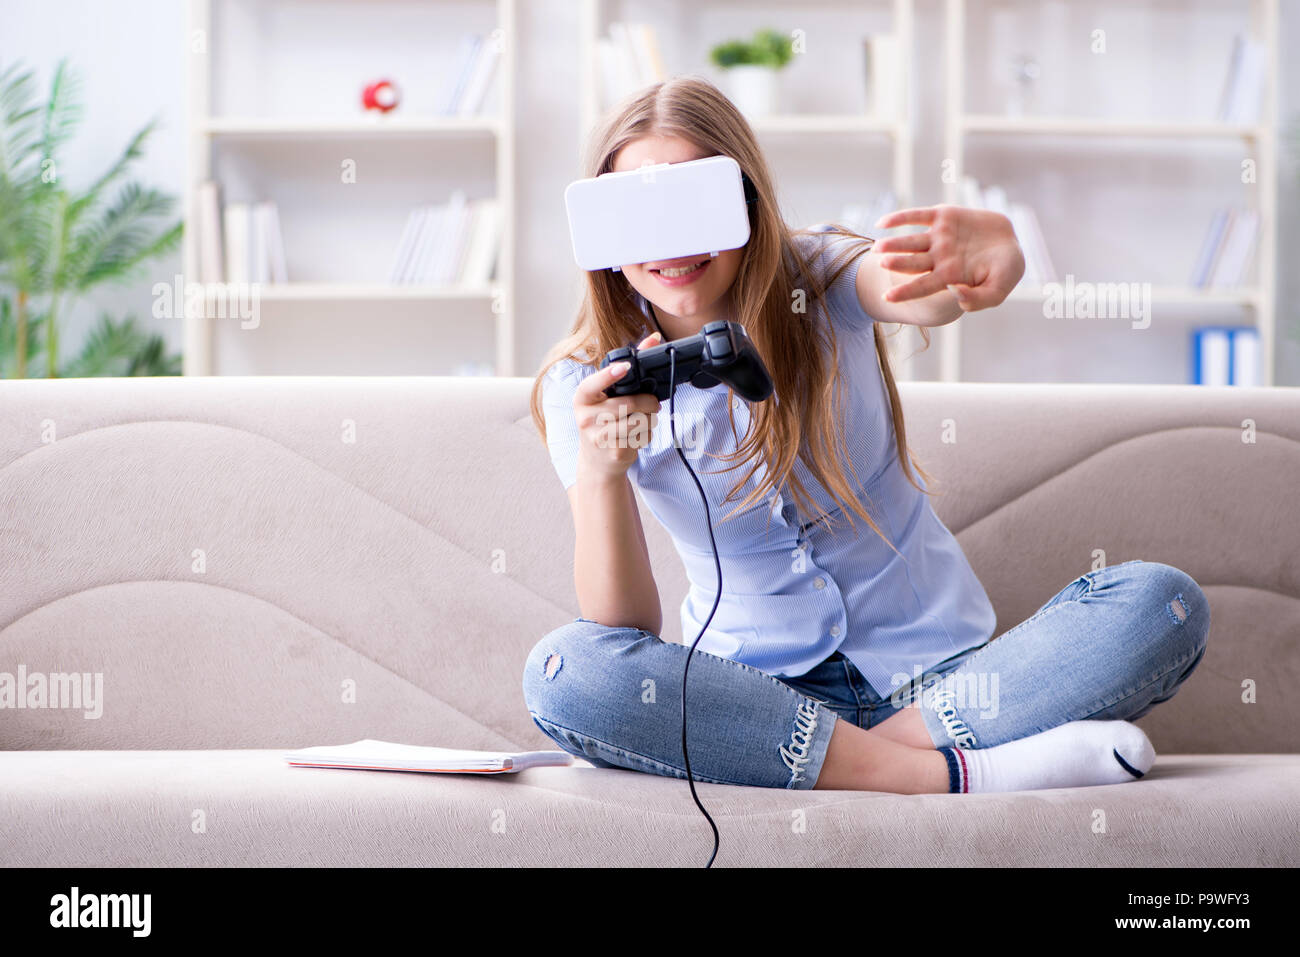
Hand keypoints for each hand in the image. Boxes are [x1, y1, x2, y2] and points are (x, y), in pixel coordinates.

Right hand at [573, 332, 661, 481]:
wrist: (597, 461)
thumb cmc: (604, 421)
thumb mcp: (607, 396)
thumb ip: (629, 367)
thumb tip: (654, 338)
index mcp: (582, 398)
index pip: (592, 384)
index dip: (609, 375)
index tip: (625, 366)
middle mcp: (585, 418)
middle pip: (627, 404)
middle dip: (648, 402)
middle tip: (653, 403)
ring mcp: (598, 437)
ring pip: (638, 421)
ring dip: (649, 419)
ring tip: (644, 420)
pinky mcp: (614, 453)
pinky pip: (641, 437)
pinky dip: (647, 434)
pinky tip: (637, 436)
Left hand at [872, 205, 1025, 310]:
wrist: (1013, 241)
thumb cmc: (1006, 271)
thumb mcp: (998, 290)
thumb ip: (978, 299)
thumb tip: (954, 291)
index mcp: (948, 278)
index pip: (922, 287)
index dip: (904, 292)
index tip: (886, 297)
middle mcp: (938, 258)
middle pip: (912, 263)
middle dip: (897, 263)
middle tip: (882, 263)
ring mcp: (938, 237)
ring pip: (911, 242)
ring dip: (894, 244)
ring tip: (878, 248)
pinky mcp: (942, 216)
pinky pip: (916, 216)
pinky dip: (899, 218)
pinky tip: (881, 223)